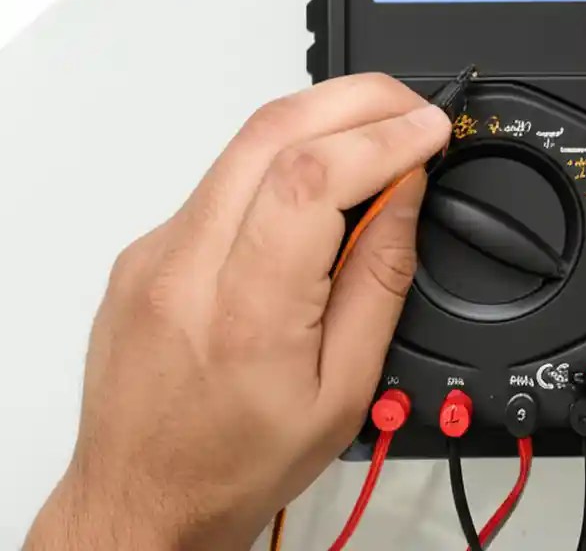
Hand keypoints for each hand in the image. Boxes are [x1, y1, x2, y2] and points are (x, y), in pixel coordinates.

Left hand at [25, 74, 450, 549]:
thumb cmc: (236, 462)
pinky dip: (283, 159)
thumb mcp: (344, 392)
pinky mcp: (146, 250)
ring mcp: (156, 253)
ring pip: (243, 143)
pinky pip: (222, 177)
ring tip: (380, 136)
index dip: (382, 137)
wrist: (144, 496)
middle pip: (270, 131)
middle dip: (357, 99)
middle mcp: (186, 269)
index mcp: (245, 314)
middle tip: (413, 110)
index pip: (310, 180)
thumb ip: (379, 285)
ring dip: (322, 119)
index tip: (430, 131)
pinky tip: (321, 182)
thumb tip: (405, 197)